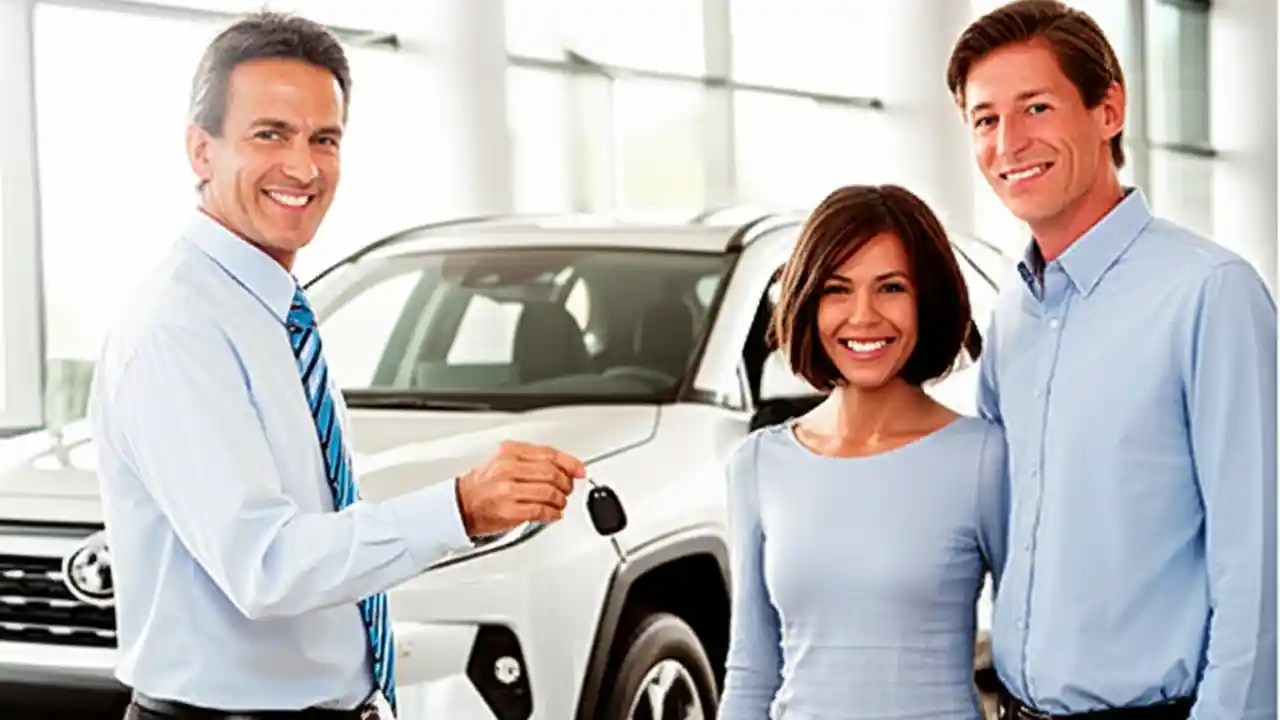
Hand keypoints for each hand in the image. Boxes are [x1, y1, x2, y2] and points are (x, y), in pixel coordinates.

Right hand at [455, 440, 586, 536]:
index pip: (549, 454)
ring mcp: (508, 490)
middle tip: (567, 489)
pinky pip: (541, 511)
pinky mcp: (509, 511)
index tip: (579, 471)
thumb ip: (533, 460)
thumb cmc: (484, 484)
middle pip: (552, 473)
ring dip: (561, 500)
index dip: (570, 463)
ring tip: (559, 503)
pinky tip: (553, 514)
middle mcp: (508, 468)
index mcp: (509, 451)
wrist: (461, 504)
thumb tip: (566, 466)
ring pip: (550, 492)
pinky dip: (553, 513)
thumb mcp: (504, 460)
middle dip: (566, 484)